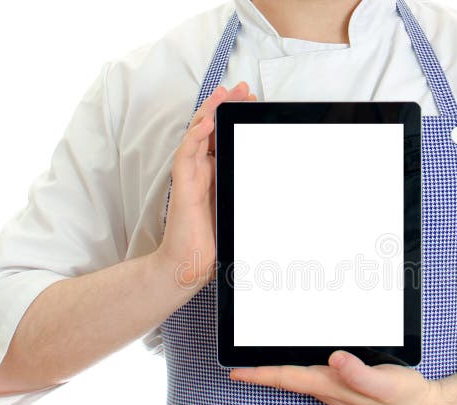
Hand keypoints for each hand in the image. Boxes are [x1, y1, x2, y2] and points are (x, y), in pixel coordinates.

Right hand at [155, 81, 256, 291]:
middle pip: (210, 129)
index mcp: (213, 173)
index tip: (253, 103)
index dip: (234, 118)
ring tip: (222, 95)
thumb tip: (276, 177)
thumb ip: (247, 190)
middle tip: (243, 90)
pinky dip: (193, 138)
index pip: (223, 136)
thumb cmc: (213, 240)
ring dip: (208, 113)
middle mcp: (200, 170)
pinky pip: (184, 156)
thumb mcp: (237, 207)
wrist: (190, 263)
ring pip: (195, 135)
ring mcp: (188, 176)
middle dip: (225, 107)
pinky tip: (204, 124)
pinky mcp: (181, 186)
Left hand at [229, 350, 449, 404]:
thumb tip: (334, 359)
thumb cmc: (404, 398)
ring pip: (297, 375)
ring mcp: (335, 387)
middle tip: (236, 361)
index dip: (261, 374)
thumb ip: (360, 374)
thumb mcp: (386, 385)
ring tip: (256, 357)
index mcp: (332, 385)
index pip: (288, 378)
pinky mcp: (344, 382)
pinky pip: (312, 373)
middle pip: (286, 377)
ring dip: (276, 368)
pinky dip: (297, 365)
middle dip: (260, 370)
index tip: (235, 372)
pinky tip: (296, 357)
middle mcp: (328, 387)